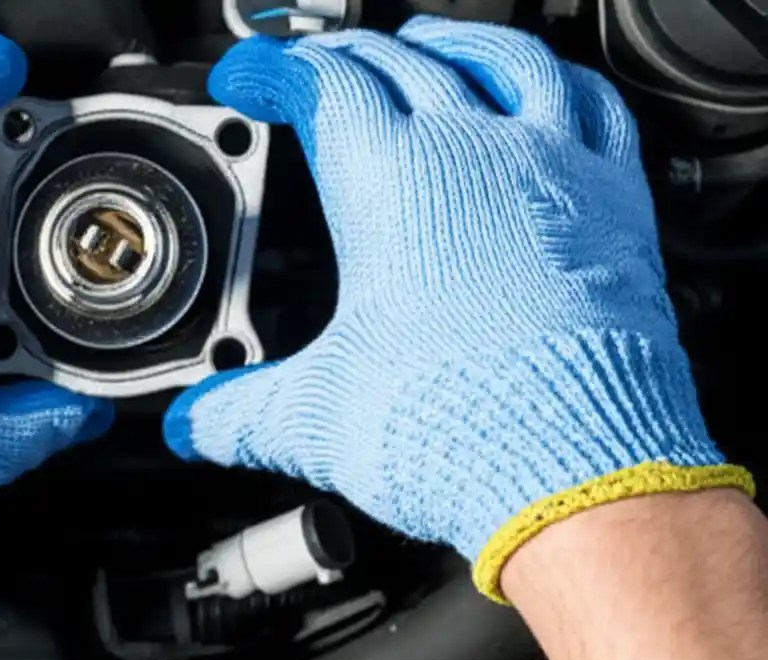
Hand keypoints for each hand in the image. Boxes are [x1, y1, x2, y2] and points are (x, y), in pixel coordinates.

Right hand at [165, 17, 750, 597]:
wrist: (578, 469)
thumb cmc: (460, 422)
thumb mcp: (316, 415)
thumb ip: (238, 414)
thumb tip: (195, 424)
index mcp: (391, 181)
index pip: (321, 86)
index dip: (272, 72)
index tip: (248, 79)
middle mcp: (474, 151)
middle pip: (400, 63)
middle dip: (343, 57)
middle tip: (314, 71)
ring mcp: (550, 166)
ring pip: (498, 58)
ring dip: (447, 43)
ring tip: (420, 45)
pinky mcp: (612, 201)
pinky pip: (588, 102)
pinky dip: (554, 78)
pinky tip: (543, 86)